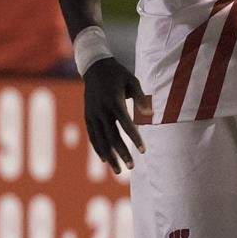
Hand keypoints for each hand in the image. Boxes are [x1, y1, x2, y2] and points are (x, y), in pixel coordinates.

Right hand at [81, 58, 147, 173]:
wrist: (94, 66)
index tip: (143, 150)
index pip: (125, 124)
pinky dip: (98, 148)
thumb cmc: (117, 74)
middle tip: (131, 167)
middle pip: (112, 136)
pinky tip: (105, 159)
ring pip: (101, 140)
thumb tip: (149, 116)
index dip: (134, 138)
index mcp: (114, 101)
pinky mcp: (87, 116)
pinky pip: (93, 136)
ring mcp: (92, 114)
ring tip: (118, 171)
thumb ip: (140, 98)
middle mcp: (101, 110)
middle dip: (122, 153)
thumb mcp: (132, 81)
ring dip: (109, 156)